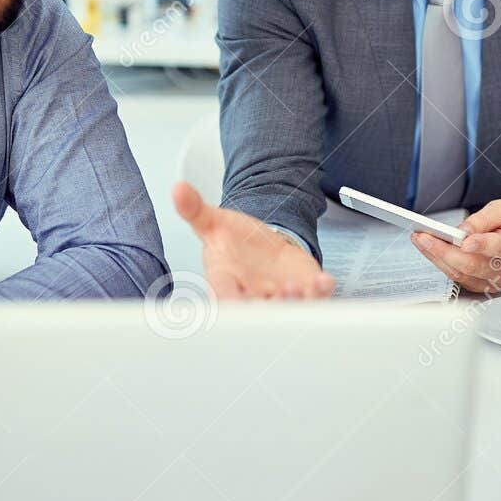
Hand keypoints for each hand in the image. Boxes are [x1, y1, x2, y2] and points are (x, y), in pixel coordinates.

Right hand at [172, 181, 334, 298]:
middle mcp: (253, 295)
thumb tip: (178, 189)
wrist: (265, 246)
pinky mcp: (305, 292)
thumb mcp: (214, 223)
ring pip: (288, 310)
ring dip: (294, 302)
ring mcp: (280, 297)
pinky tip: (322, 281)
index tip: (233, 300)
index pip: (224, 297)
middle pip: (258, 311)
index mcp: (226, 282)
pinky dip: (321, 292)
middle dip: (265, 306)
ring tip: (294, 287)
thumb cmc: (236, 243)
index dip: (229, 301)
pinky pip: (316, 298)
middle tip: (270, 294)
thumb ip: (195, 210)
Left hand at [411, 199, 500, 293]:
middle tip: (424, 236)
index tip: (465, 242)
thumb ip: (485, 218)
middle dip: (444, 251)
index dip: (481, 245)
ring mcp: (490, 280)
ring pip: (460, 273)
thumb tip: (464, 230)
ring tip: (419, 239)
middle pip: (472, 265)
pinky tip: (427, 248)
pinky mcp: (477, 284)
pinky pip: (455, 276)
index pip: (499, 247)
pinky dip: (438, 262)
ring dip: (435, 256)